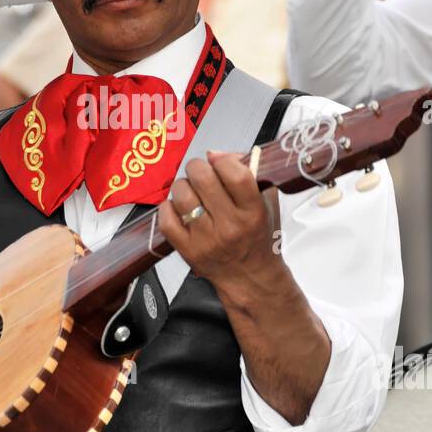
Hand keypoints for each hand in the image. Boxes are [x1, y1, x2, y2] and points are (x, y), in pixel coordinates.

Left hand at [157, 151, 280, 293]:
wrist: (250, 277)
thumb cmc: (257, 237)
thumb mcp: (265, 203)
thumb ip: (247, 173)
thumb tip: (214, 154)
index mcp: (252, 212)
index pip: (235, 174)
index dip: (223, 160)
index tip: (220, 162)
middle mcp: (230, 226)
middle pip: (203, 179)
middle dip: (199, 168)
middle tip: (201, 174)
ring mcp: (206, 240)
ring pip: (182, 195)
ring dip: (183, 186)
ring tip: (191, 192)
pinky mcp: (187, 250)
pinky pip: (166, 219)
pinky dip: (168, 208)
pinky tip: (179, 208)